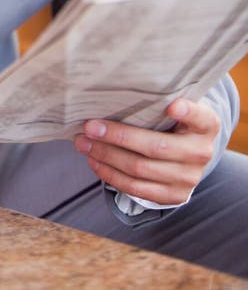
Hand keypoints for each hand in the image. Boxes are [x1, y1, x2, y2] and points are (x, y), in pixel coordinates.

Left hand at [73, 98, 219, 205]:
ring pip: (140, 170)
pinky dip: (111, 175)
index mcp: (206, 125)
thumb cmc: (172, 121)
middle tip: (89, 127)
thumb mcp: (174, 106)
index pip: (200, 116)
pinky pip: (137, 189)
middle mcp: (201, 152)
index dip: (187, 112)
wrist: (188, 152)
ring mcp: (189, 178)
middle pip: (155, 147)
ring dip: (106, 156)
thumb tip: (111, 94)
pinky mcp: (174, 196)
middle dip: (117, 137)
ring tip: (84, 144)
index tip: (171, 106)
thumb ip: (156, 101)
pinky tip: (94, 161)